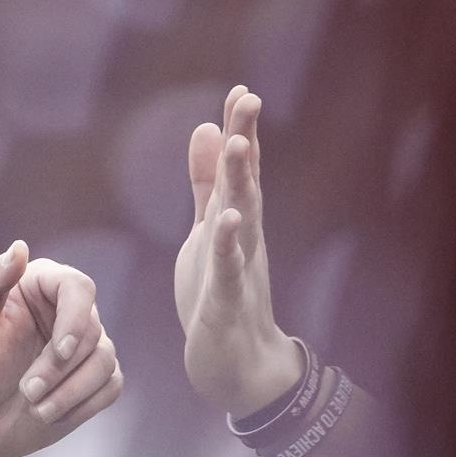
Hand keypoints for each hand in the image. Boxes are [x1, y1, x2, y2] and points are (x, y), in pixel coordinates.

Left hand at [0, 242, 123, 456]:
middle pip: (91, 330)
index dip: (76, 318)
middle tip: (27, 392)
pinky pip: (111, 386)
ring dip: (70, 391)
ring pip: (104, 361)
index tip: (61, 351)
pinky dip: (83, 405)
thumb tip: (19, 247)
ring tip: (36, 408)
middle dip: (59, 368)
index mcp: (40, 285)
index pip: (78, 287)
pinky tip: (51, 414)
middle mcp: (66, 310)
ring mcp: (83, 346)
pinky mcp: (94, 378)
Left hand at [176, 86, 303, 415]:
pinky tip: (227, 218)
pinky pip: (227, 268)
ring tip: (240, 143)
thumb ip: (208, 182)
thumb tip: (208, 128)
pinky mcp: (225, 301)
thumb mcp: (208, 230)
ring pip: (241, 218)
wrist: (240, 367)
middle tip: (248, 99)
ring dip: (241, 181)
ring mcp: (239, 269)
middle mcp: (244, 239)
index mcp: (235, 221)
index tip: (241, 90)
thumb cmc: (223, 295)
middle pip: (246, 183)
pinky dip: (228, 243)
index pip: (239, 170)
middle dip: (247, 140)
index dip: (239, 130)